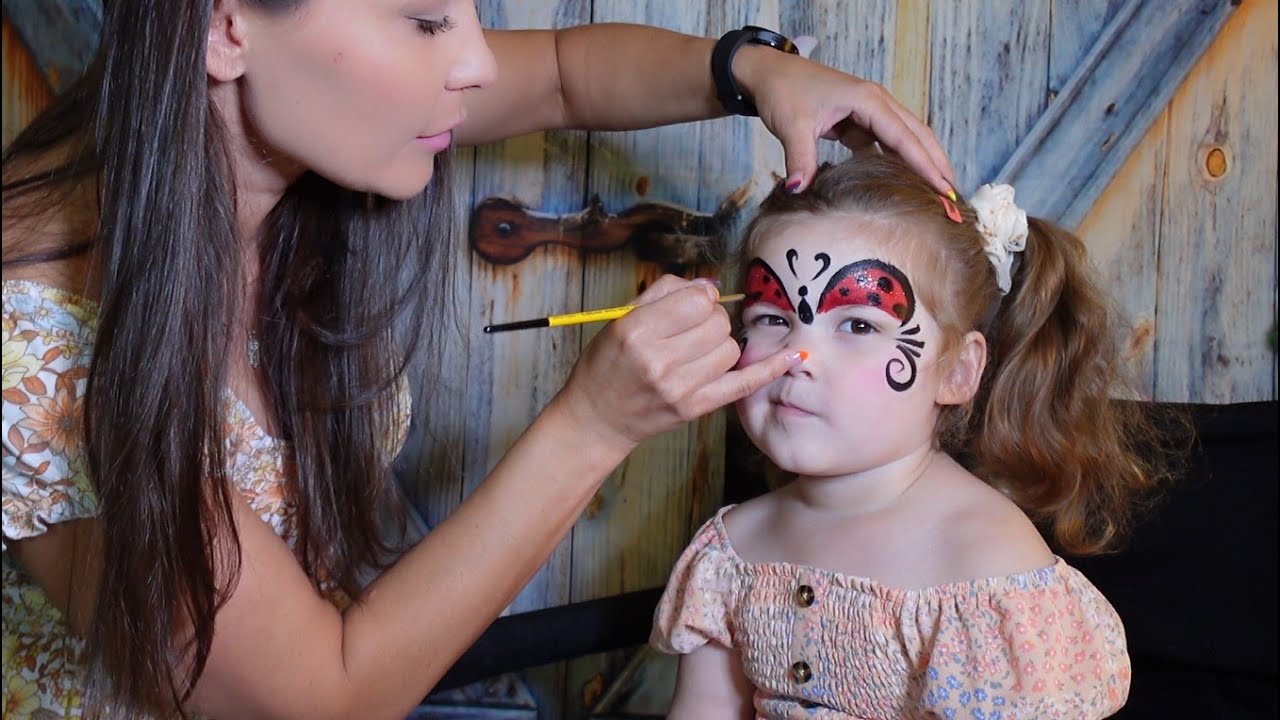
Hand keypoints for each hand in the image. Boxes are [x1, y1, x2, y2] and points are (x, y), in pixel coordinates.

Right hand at [555, 276, 800, 451]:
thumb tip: (710, 286)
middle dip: (709, 320)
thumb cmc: (606, 364)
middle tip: (689, 331)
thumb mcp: (621, 318)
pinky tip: (794, 356)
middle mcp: (659, 360)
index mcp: (637, 331)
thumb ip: (665, 293)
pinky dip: (771, 368)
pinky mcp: (695, 408)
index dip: (698, 299)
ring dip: (719, 343)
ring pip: (730, 348)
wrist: (597, 417)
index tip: (687, 307)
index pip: (696, 300)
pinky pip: (743, 384)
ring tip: (696, 350)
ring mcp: (680, 387)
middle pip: (717, 323)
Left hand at [735, 44, 955, 195]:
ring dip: (922, 162)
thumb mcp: (791, 125)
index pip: (905, 137)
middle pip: (917, 135)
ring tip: (938, 192)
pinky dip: (898, 160)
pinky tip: (904, 182)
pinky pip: (886, 142)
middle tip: (953, 197)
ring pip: (905, 138)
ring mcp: (869, 111)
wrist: (768, 72)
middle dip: (937, 164)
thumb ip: (800, 158)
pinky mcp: (859, 120)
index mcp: (867, 100)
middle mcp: (876, 103)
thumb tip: (800, 190)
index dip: (925, 165)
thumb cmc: (782, 90)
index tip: (944, 190)